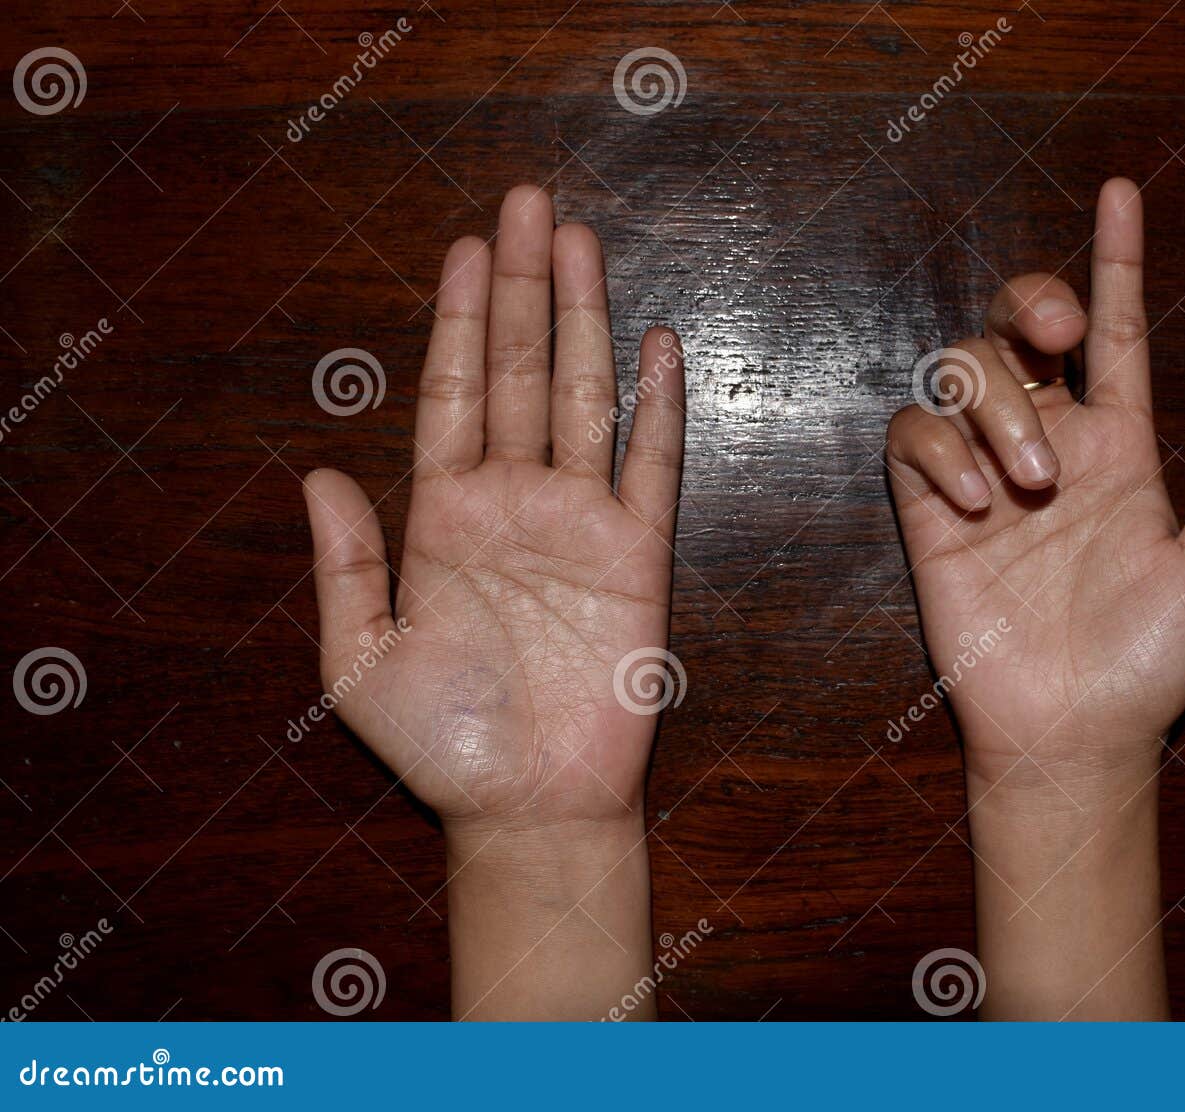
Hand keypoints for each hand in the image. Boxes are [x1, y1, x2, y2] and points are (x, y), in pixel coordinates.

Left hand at [302, 185, 685, 836]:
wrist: (530, 804)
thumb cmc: (442, 743)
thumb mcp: (360, 660)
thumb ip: (344, 565)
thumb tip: (319, 470)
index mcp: (444, 517)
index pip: (454, 394)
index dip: (460, 320)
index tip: (465, 248)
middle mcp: (514, 502)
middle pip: (521, 372)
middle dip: (522, 288)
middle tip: (526, 203)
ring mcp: (579, 521)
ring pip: (584, 397)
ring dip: (583, 320)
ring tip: (581, 244)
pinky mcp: (638, 554)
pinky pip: (653, 465)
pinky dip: (659, 407)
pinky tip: (659, 347)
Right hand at [887, 178, 1184, 800]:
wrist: (1073, 732)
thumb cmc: (1150, 658)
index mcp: (1119, 446)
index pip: (1116, 333)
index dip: (1118, 260)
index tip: (1124, 191)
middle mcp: (1049, 444)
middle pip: (1019, 327)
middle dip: (1032, 300)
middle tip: (1057, 338)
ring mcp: (984, 473)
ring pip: (962, 370)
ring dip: (995, 406)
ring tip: (1026, 483)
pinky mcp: (929, 511)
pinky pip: (912, 437)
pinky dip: (939, 451)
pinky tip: (975, 506)